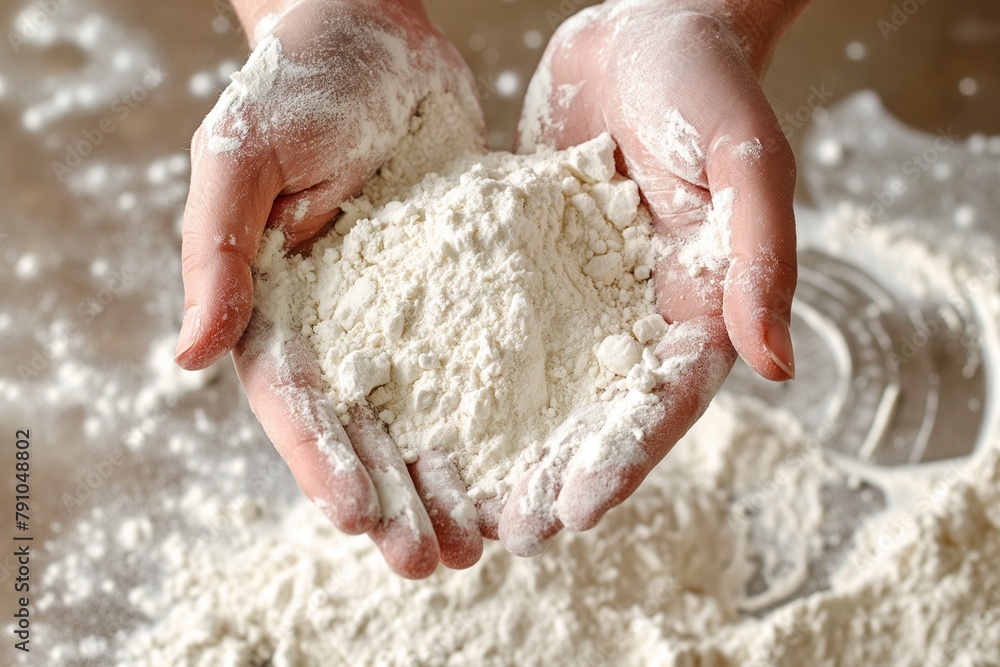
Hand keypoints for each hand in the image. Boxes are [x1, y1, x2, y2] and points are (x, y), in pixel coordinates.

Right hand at [174, 0, 484, 576]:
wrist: (375, 33)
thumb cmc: (294, 83)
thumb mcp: (240, 156)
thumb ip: (216, 251)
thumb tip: (188, 356)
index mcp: (276, 304)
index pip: (295, 399)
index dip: (322, 460)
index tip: (358, 515)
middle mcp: (342, 321)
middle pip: (364, 427)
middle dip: (395, 498)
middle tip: (431, 562)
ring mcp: (405, 310)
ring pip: (428, 410)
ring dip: (450, 480)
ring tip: (482, 542)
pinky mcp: (463, 285)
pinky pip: (486, 357)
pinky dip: (504, 414)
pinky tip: (531, 460)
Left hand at [500, 0, 804, 554]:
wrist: (647, 27)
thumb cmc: (708, 86)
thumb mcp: (747, 163)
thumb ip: (761, 258)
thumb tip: (776, 366)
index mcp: (700, 306)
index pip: (663, 403)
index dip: (622, 461)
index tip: (574, 512)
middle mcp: (638, 313)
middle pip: (597, 412)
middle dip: (555, 474)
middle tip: (506, 533)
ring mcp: (581, 291)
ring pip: (542, 382)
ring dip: (506, 442)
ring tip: (459, 498)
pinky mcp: (530, 260)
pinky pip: (496, 321)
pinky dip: (466, 369)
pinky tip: (425, 408)